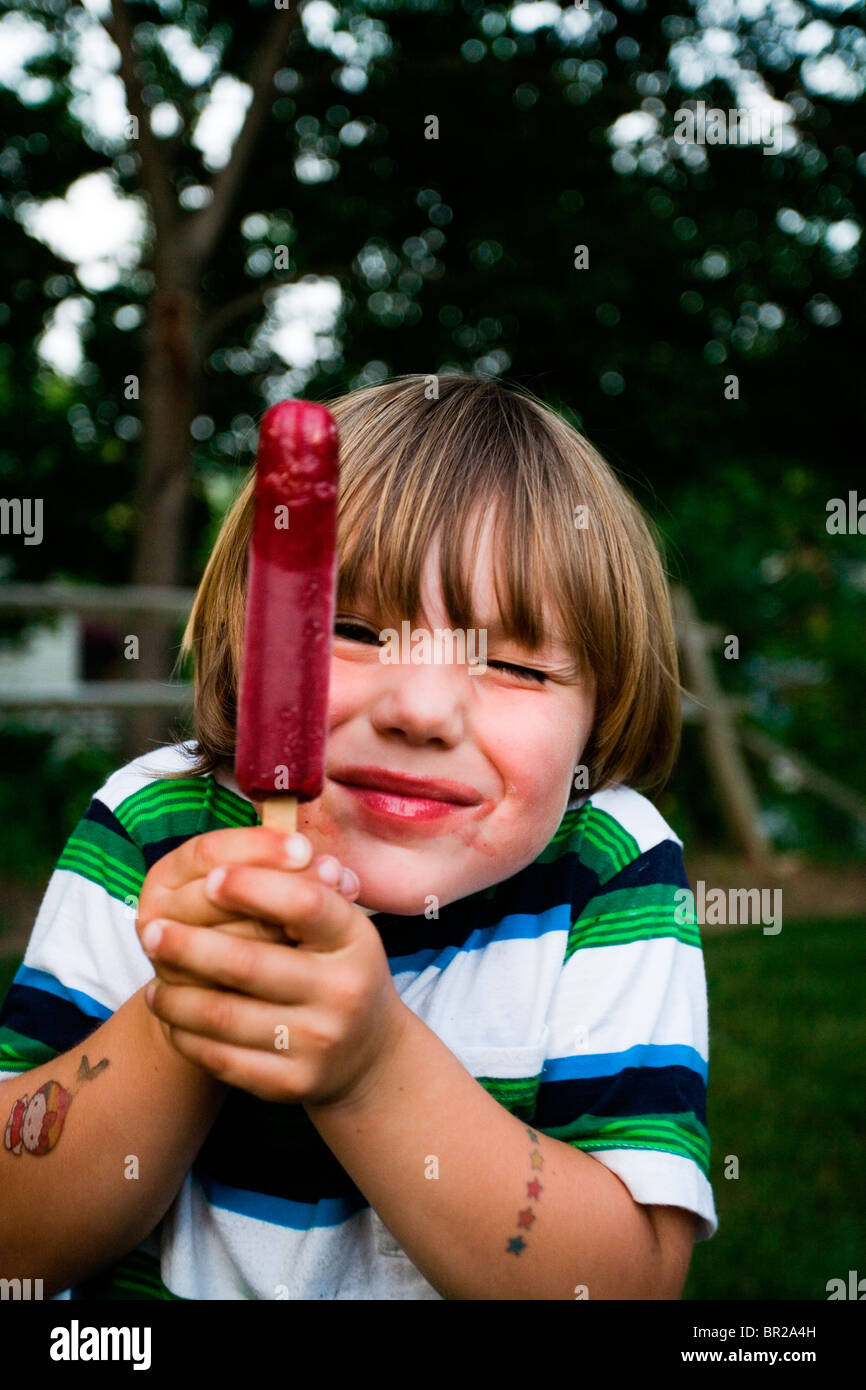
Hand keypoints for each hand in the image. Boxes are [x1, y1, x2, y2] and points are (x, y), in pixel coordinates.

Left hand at [139, 836, 407, 1107]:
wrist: (368, 1055)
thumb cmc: (338, 968)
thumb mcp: (338, 924)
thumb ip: (301, 885)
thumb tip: (269, 838)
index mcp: (355, 939)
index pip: (304, 904)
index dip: (254, 887)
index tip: (212, 878)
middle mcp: (343, 991)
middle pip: (249, 963)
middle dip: (189, 945)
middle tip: (149, 931)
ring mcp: (319, 1041)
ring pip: (224, 1015)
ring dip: (176, 997)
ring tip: (153, 983)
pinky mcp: (292, 1083)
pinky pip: (221, 1058)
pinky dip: (187, 1036)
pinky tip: (173, 1019)